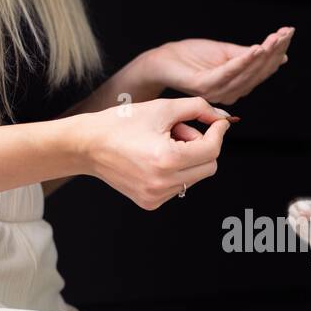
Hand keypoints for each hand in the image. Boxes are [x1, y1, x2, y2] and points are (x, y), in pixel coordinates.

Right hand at [80, 97, 232, 209]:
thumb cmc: (120, 124)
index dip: (218, 133)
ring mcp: (156, 196)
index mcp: (167, 159)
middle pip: (209, 166)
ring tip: (163, 143)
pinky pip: (179, 186)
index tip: (218, 122)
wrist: (88, 145)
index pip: (212, 150)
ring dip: (188, 158)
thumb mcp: (162, 108)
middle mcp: (162, 183)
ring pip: (195, 177)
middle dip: (201, 146)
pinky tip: (155, 157)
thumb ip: (198, 108)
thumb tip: (222, 118)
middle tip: (179, 131)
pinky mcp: (151, 202)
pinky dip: (175, 171)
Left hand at [147, 28, 293, 103]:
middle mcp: (231, 92)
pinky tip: (255, 50)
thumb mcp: (226, 51)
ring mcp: (218, 91)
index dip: (278, 51)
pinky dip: (243, 61)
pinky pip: (228, 72)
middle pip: (259, 72)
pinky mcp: (205, 85)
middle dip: (275, 51)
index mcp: (237, 84)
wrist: (163, 60)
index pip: (263, 69)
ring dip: (264, 55)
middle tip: (286, 34)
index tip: (289, 33)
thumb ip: (249, 54)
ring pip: (247, 73)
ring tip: (275, 39)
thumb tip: (277, 52)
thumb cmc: (192, 56)